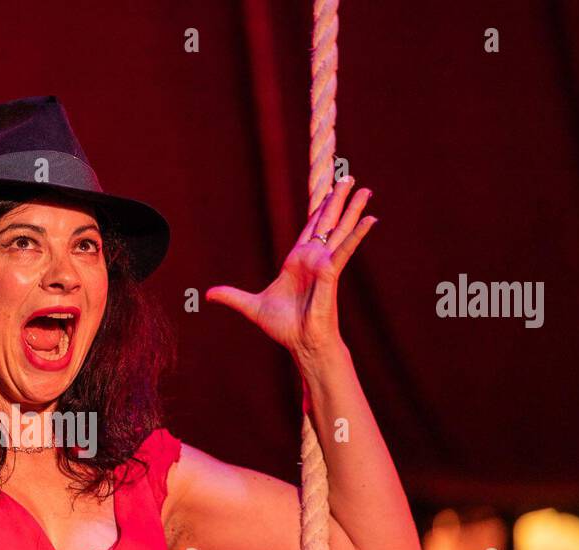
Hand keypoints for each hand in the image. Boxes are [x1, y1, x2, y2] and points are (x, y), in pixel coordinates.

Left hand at [206, 176, 375, 361]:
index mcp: (297, 261)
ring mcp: (324, 264)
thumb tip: (208, 294)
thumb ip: (232, 296)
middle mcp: (314, 258)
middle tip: (348, 177)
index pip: (310, 228)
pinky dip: (357, 235)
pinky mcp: (331, 273)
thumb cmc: (284, 327)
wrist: (301, 343)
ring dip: (352, 209)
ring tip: (364, 189)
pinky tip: (370, 220)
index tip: (328, 192)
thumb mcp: (252, 307)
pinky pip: (345, 250)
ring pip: (340, 230)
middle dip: (337, 200)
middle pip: (327, 222)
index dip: (319, 210)